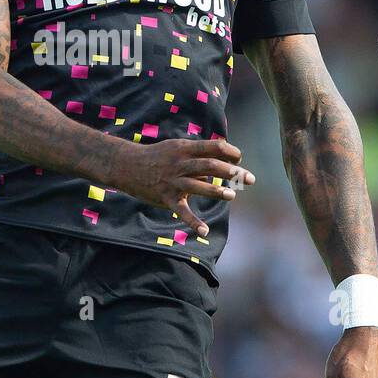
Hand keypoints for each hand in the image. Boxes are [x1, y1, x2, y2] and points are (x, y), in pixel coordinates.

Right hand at [109, 138, 254, 235]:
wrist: (127, 165)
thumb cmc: (157, 156)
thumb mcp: (176, 147)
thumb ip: (198, 153)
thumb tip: (222, 158)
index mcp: (185, 148)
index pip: (214, 147)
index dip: (230, 152)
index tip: (238, 159)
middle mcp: (180, 164)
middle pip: (210, 165)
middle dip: (232, 172)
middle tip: (250, 179)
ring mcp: (173, 181)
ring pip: (198, 186)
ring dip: (217, 192)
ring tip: (232, 196)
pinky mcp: (166, 198)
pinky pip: (181, 211)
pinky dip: (193, 222)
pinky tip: (204, 231)